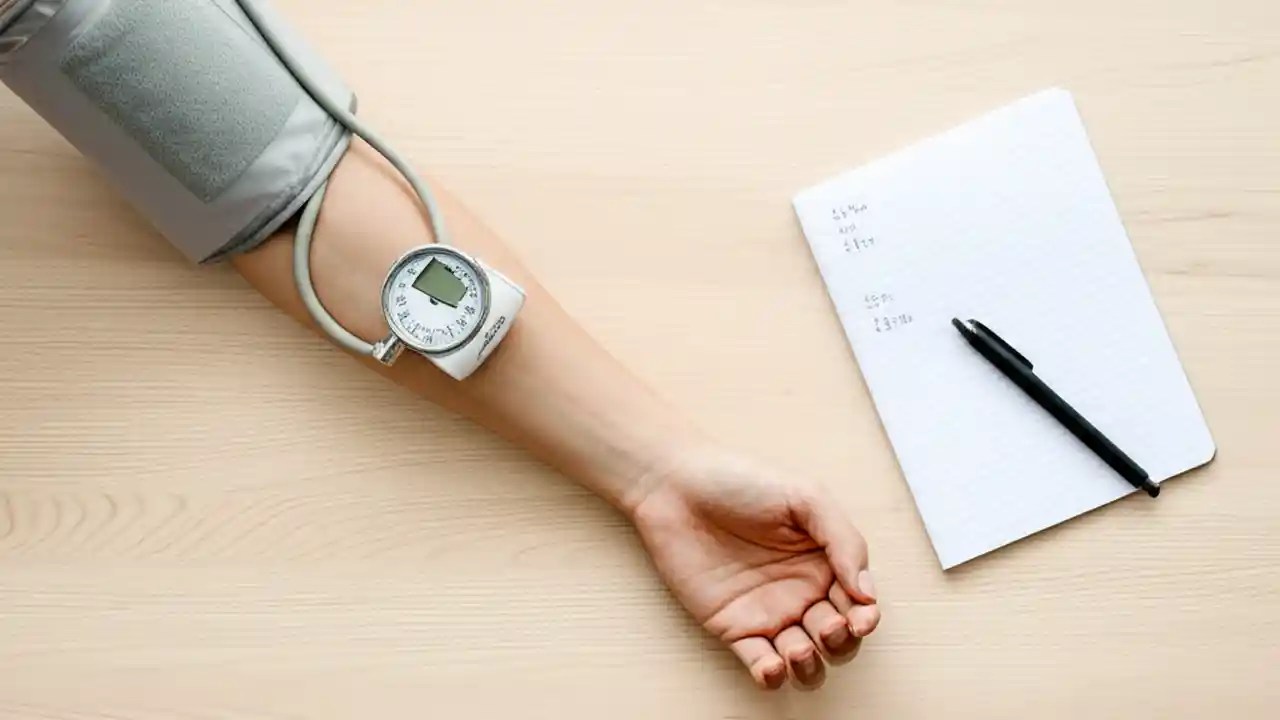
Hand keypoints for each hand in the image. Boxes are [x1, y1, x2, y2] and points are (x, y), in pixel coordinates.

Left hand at [629, 449, 879, 689]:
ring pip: (804, 658)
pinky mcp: (733, 627)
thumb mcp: (805, 496)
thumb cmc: (740, 481)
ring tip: (797, 648)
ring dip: (809, 665)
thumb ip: (844, 541)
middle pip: (837, 635)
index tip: (862, 616)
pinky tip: (773, 665)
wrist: (676, 487)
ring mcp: (767, 611)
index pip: (856, 601)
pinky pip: (760, 663)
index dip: (865, 615)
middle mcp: (800, 590)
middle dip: (840, 640)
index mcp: (822, 560)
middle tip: (827, 626)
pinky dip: (772, 676)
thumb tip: (866, 592)